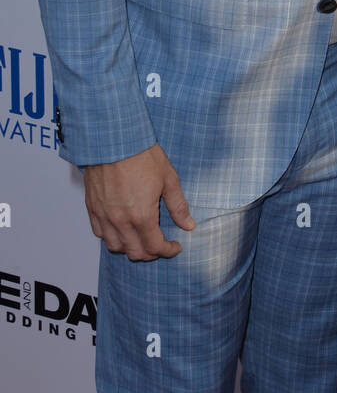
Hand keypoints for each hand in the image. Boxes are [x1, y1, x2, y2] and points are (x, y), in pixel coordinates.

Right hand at [84, 143, 194, 260]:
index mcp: (142, 216)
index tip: (175, 246)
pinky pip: (99, 233)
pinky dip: (111, 237)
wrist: (114, 139)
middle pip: (135, 252)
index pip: (155, 247)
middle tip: (160, 244)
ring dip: (130, 247)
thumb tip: (188, 224)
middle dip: (151, 253)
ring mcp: (104, 216)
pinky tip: (121, 229)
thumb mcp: (168, 179)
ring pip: (115, 246)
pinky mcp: (92, 208)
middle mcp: (120, 221)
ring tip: (141, 238)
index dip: (168, 250)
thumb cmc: (142, 155)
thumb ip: (178, 205)